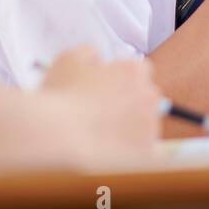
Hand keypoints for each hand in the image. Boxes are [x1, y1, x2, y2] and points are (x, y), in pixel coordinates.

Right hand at [39, 46, 161, 165]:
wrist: (57, 136)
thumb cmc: (61, 95)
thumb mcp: (71, 58)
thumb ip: (90, 53)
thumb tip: (97, 60)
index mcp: (134, 71)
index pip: (140, 72)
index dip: (122, 82)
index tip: (107, 92)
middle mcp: (149, 96)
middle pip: (147, 98)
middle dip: (130, 105)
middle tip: (104, 116)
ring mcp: (151, 127)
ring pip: (146, 127)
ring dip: (131, 130)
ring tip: (102, 138)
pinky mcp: (146, 154)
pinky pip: (146, 154)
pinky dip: (132, 154)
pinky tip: (111, 155)